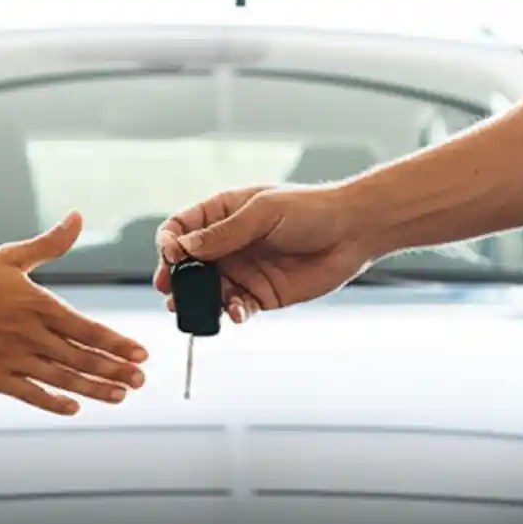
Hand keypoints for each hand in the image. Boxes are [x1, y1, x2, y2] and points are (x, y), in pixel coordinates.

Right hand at [0, 212, 147, 414]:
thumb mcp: (8, 257)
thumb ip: (49, 243)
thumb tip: (77, 217)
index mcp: (37, 306)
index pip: (87, 329)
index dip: (117, 344)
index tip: (141, 354)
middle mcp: (30, 337)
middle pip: (82, 358)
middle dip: (115, 371)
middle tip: (141, 380)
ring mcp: (14, 360)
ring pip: (64, 379)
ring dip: (95, 389)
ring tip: (120, 396)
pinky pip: (33, 395)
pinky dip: (55, 402)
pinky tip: (75, 407)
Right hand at [153, 184, 376, 321]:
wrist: (352, 233)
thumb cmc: (310, 210)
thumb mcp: (262, 214)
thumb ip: (224, 233)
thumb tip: (184, 247)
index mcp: (223, 214)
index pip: (181, 228)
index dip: (170, 242)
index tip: (170, 256)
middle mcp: (228, 244)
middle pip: (188, 264)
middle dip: (177, 278)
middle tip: (170, 291)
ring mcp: (243, 271)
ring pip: (208, 291)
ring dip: (198, 301)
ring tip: (191, 310)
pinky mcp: (260, 295)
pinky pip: (235, 308)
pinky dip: (230, 313)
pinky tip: (234, 313)